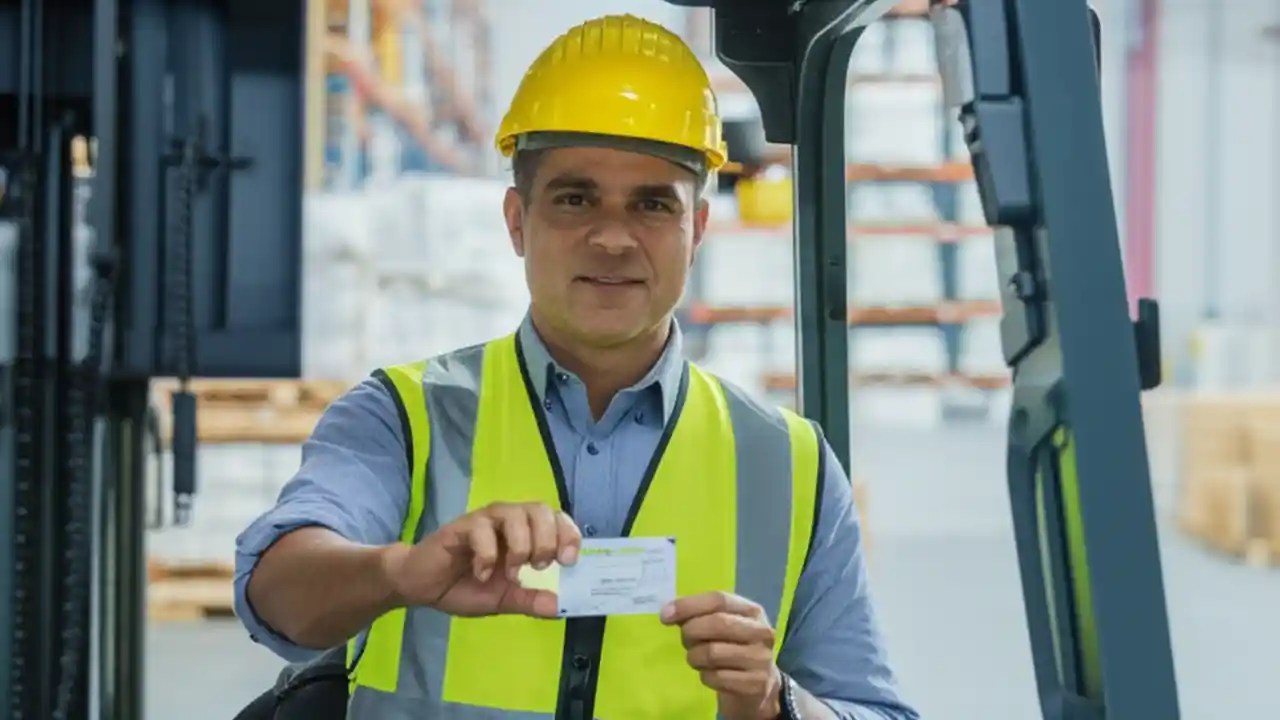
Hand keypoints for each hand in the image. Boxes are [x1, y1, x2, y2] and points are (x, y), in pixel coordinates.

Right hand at [383, 501, 580, 617]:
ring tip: (513, 571)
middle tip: (539, 567)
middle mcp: (507, 521)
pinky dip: (487, 554)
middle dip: (547, 539)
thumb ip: (529, 601)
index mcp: (523, 533)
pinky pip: (481, 529)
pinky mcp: (460, 527)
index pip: (555, 518)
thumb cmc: (465, 586)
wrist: (422, 586)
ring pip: (514, 513)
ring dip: (521, 544)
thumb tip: (559, 608)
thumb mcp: (503, 600)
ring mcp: (483, 521)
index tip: (569, 561)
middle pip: (540, 509)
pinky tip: (482, 574)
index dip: (568, 534)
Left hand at [661, 591, 782, 719]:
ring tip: (698, 659)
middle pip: (718, 624)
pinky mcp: (755, 684)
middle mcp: (761, 632)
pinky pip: (716, 677)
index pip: (719, 599)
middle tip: (685, 641)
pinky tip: (710, 675)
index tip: (665, 616)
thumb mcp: (722, 626)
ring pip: (713, 653)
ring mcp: (761, 659)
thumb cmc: (733, 648)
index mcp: (752, 611)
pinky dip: (705, 677)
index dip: (689, 605)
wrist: (760, 684)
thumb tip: (669, 612)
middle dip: (692, 632)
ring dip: (695, 657)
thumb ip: (698, 615)